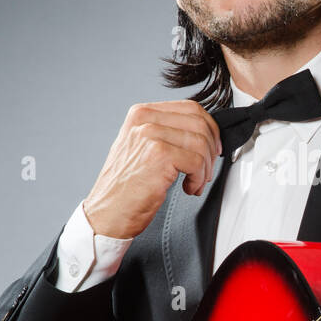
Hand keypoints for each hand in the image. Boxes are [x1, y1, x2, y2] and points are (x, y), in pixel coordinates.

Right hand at [83, 99, 221, 238]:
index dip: (209, 129)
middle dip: (211, 149)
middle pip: (199, 123)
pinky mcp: (159, 156)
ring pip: (201, 143)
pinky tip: (188, 188)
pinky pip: (197, 162)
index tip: (212, 148)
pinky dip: (199, 179)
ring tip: (195, 182)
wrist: (108, 213)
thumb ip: (166, 132)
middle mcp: (144, 120)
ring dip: (206, 168)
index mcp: (141, 113)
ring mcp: (150, 135)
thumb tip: (203, 131)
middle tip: (205, 170)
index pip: (190, 108)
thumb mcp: (141, 147)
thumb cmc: (126, 186)